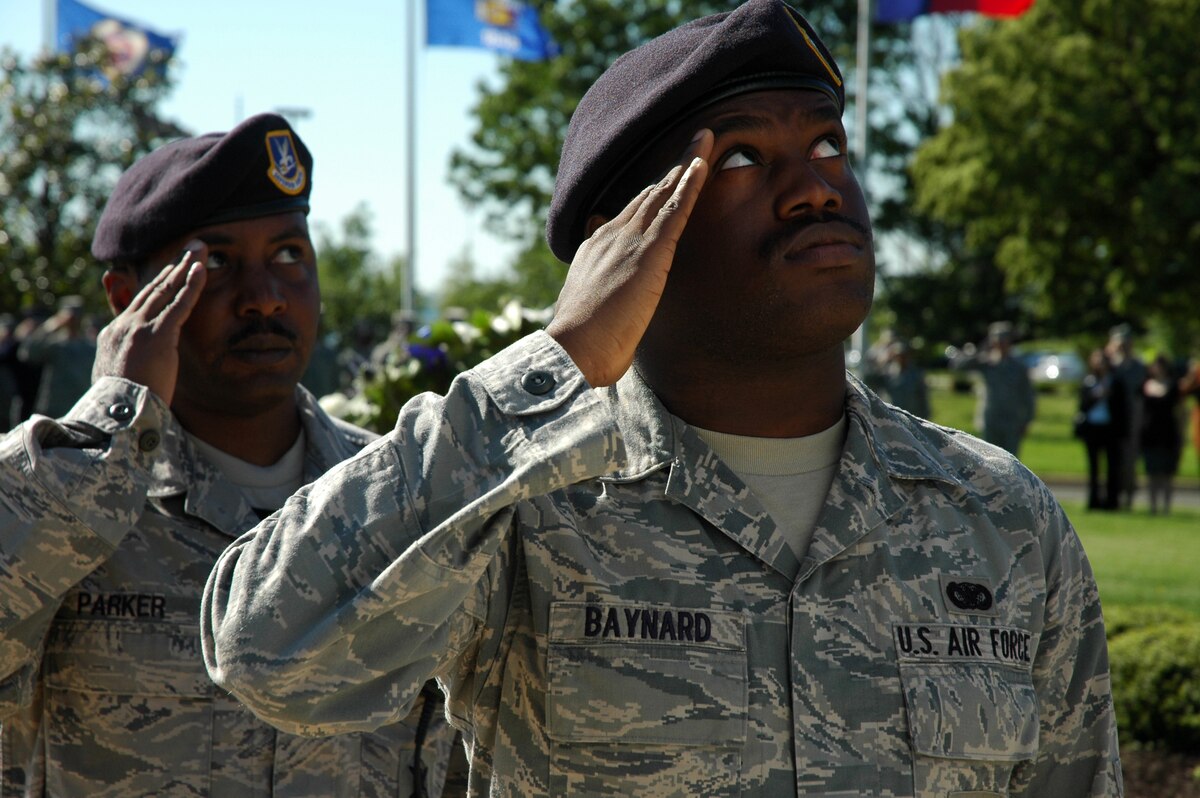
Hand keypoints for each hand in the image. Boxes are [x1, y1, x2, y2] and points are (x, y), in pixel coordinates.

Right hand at [93, 242, 207, 405]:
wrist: (116, 418)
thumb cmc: (123, 409)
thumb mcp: (120, 381)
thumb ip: (130, 366)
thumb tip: (135, 370)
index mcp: (112, 336)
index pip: (138, 304)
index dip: (156, 285)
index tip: (169, 271)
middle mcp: (122, 326)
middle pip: (151, 289)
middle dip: (171, 267)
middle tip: (189, 248)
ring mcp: (138, 329)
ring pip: (164, 290)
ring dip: (183, 267)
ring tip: (199, 249)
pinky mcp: (156, 336)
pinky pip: (178, 304)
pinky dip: (191, 284)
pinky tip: (201, 269)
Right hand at [546, 129, 712, 386]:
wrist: (573, 347)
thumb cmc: (581, 339)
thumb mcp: (589, 302)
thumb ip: (596, 280)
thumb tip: (595, 267)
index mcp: (598, 247)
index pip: (630, 212)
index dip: (650, 193)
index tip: (665, 177)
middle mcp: (613, 234)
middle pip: (648, 194)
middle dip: (672, 168)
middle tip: (695, 141)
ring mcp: (631, 239)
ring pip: (663, 193)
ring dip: (686, 163)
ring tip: (705, 138)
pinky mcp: (650, 251)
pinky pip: (675, 209)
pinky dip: (690, 183)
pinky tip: (704, 162)